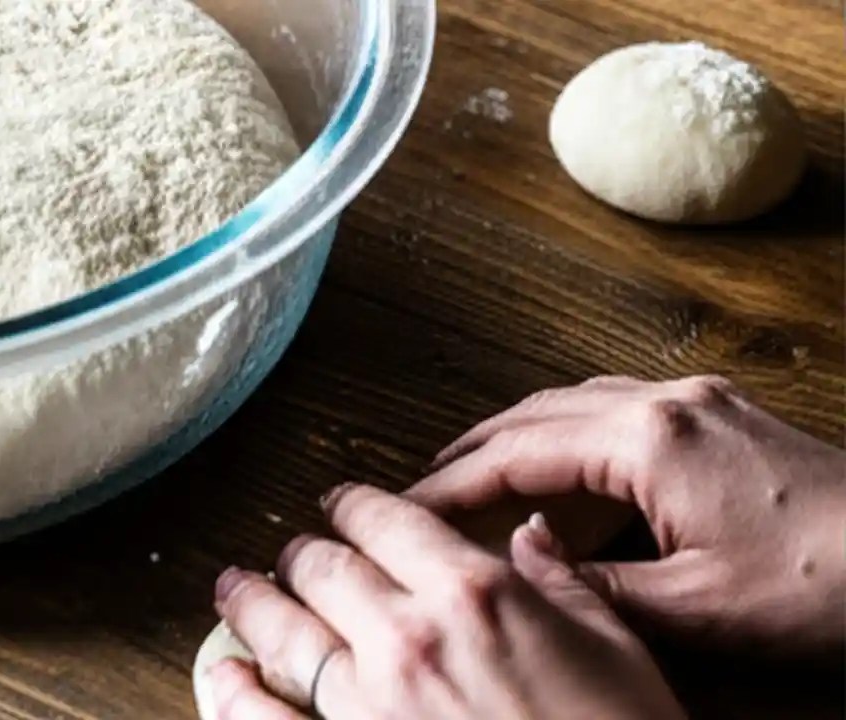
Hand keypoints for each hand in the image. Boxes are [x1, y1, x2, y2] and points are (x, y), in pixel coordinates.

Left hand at [209, 484, 684, 719]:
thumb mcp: (615, 648)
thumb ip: (561, 583)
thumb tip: (531, 536)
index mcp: (474, 592)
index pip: (385, 518)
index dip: (352, 503)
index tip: (340, 503)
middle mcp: (410, 638)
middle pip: (322, 567)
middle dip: (302, 552)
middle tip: (293, 552)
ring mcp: (369, 704)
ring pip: (283, 631)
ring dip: (251, 604)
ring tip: (233, 590)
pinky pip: (267, 719)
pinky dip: (236, 694)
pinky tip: (223, 676)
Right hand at [408, 375, 845, 654]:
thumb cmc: (827, 586)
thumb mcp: (694, 610)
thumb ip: (591, 586)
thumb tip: (522, 564)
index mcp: (651, 442)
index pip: (518, 455)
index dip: (454, 485)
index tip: (407, 507)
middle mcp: (668, 402)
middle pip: (536, 413)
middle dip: (473, 448)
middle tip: (424, 484)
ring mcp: (699, 400)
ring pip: (574, 401)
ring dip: (518, 433)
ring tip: (475, 470)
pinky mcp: (722, 414)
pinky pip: (616, 405)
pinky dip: (567, 430)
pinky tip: (561, 462)